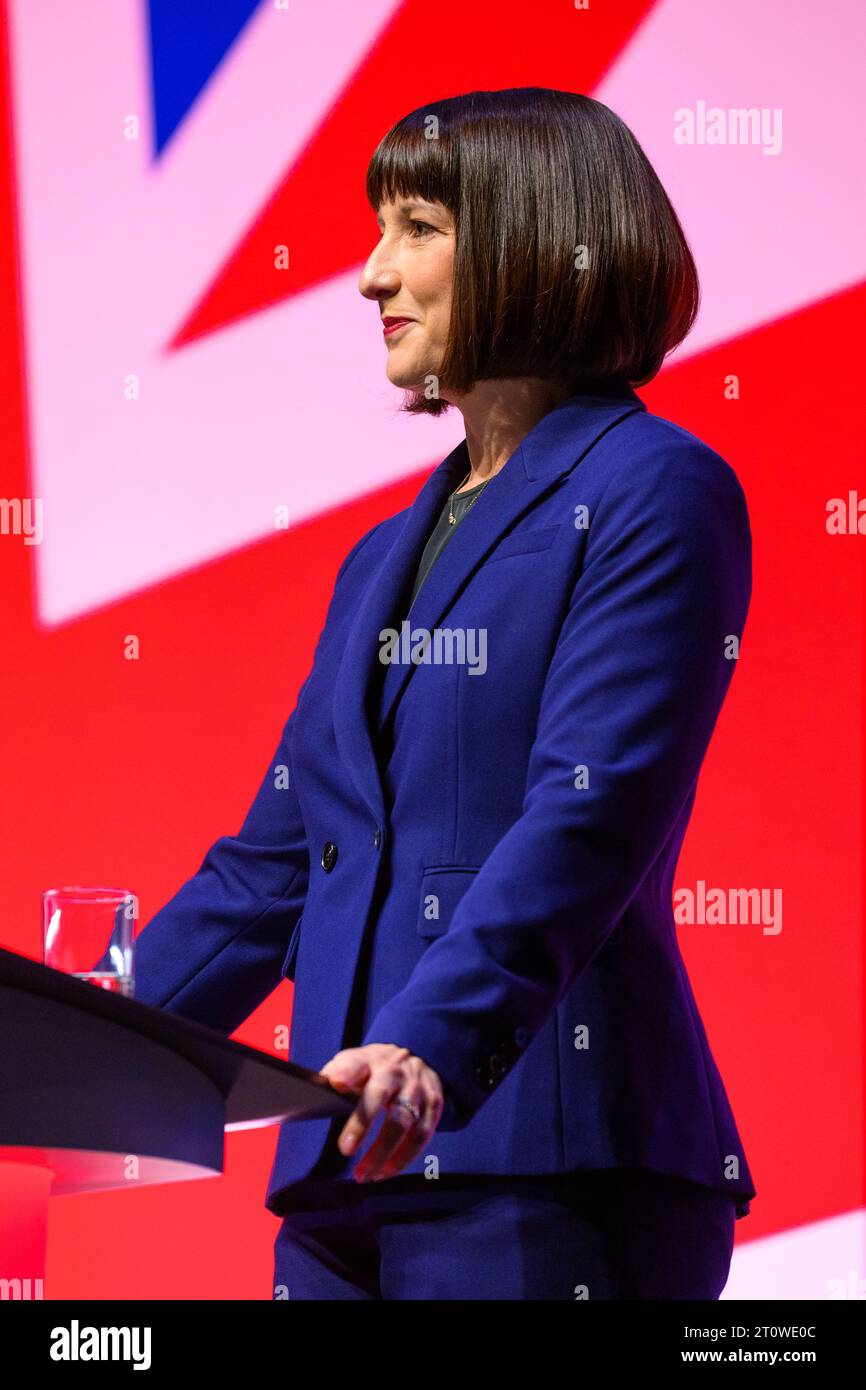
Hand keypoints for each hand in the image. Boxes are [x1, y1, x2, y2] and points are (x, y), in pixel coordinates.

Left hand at [320, 1043, 443, 1181]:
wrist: (415, 1058)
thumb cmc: (373, 1069)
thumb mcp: (355, 1062)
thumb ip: (336, 1075)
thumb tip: (313, 1094)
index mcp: (371, 1060)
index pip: (356, 1063)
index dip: (347, 1072)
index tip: (336, 1083)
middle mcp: (396, 1072)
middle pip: (380, 1096)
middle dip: (362, 1124)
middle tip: (345, 1150)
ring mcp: (417, 1088)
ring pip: (403, 1122)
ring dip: (383, 1153)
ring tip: (364, 1175)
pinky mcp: (434, 1105)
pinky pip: (421, 1136)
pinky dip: (403, 1159)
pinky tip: (384, 1173)